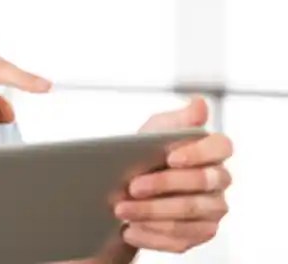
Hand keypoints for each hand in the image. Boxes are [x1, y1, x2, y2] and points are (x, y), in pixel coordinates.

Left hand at [114, 97, 232, 253]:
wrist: (130, 188)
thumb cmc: (147, 153)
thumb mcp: (156, 131)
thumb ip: (178, 119)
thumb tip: (199, 102)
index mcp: (213, 151)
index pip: (221, 147)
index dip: (198, 153)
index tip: (170, 157)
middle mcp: (220, 181)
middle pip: (201, 183)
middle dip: (163, 185)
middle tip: (131, 187)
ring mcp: (213, 210)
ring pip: (188, 213)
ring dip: (151, 212)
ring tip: (121, 210)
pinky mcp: (200, 234)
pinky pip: (181, 239)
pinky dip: (151, 235)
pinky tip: (130, 230)